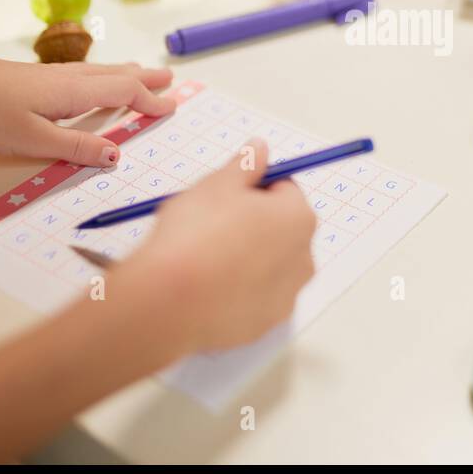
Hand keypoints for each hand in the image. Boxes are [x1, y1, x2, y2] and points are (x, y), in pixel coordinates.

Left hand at [0, 48, 175, 166]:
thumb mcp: (32, 139)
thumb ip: (75, 148)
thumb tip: (116, 155)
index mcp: (73, 91)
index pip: (123, 91)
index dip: (149, 101)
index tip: (172, 108)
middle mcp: (67, 78)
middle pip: (116, 74)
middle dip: (144, 79)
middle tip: (170, 80)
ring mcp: (49, 75)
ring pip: (99, 71)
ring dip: (126, 74)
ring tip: (141, 74)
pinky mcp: (34, 78)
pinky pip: (84, 74)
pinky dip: (104, 76)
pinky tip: (93, 82)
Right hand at [113, 139, 315, 358]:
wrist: (168, 300)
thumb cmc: (196, 234)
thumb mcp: (217, 184)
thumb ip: (245, 165)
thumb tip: (260, 149)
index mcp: (298, 217)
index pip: (285, 189)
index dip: (254, 188)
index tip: (226, 195)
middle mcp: (304, 257)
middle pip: (281, 229)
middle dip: (254, 223)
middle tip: (210, 225)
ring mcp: (286, 295)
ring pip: (269, 265)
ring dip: (247, 257)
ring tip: (205, 258)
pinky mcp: (265, 324)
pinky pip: (254, 298)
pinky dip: (238, 290)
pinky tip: (208, 287)